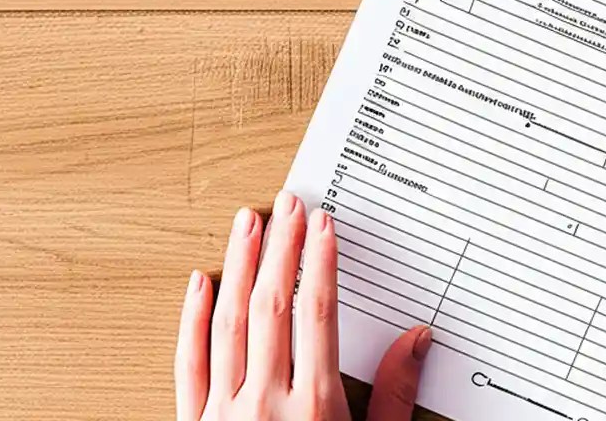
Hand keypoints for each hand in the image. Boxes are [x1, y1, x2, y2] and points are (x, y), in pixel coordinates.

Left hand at [176, 190, 431, 420]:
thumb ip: (393, 395)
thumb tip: (417, 341)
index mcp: (312, 405)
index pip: (315, 312)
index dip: (319, 261)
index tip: (324, 226)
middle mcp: (263, 401)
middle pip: (270, 305)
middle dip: (281, 247)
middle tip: (288, 205)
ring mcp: (222, 412)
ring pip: (227, 322)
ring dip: (238, 266)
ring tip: (248, 225)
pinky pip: (187, 362)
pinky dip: (191, 319)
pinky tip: (200, 284)